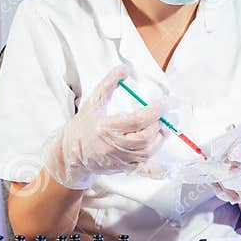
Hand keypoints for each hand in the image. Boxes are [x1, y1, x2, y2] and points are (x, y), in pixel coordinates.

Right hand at [43, 66, 166, 188]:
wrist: (71, 153)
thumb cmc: (83, 126)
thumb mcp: (93, 102)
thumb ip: (108, 84)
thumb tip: (124, 69)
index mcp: (106, 127)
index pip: (137, 120)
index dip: (155, 111)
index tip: (167, 103)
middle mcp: (114, 145)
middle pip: (145, 137)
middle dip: (161, 124)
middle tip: (169, 115)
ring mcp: (120, 159)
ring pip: (147, 152)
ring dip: (161, 139)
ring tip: (166, 127)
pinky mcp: (123, 168)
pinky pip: (143, 171)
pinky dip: (156, 170)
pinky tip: (167, 167)